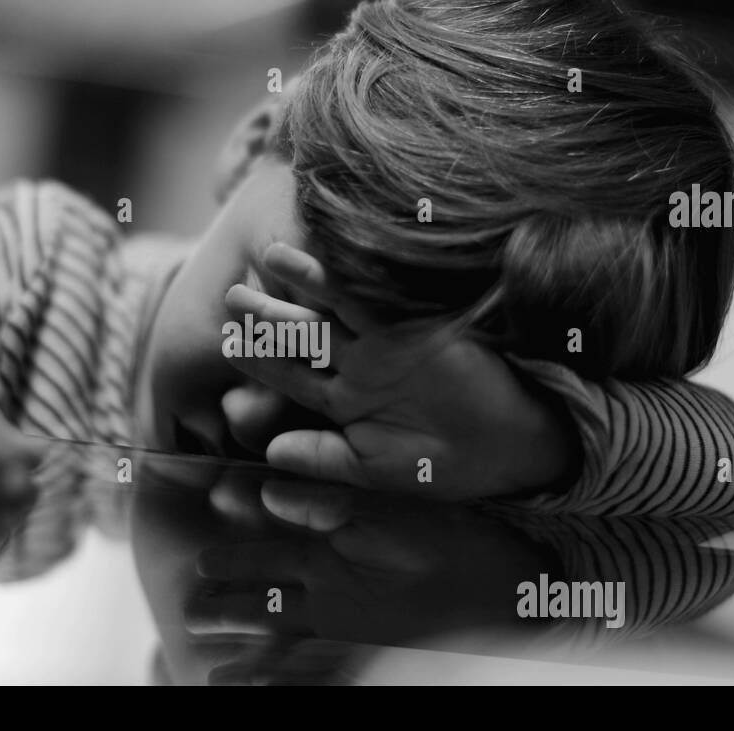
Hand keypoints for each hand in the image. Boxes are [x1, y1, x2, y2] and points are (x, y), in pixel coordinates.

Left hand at [222, 243, 579, 499]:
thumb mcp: (374, 469)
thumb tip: (270, 453)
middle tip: (228, 296)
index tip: (225, 347)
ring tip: (256, 264)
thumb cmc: (444, 467)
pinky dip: (326, 279)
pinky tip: (291, 258)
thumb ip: (322, 460)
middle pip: (301, 340)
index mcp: (346, 406)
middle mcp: (358, 371)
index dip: (258, 366)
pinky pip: (360, 300)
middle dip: (264, 321)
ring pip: (326, 314)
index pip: (292, 380)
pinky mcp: (407, 330)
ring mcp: (381, 347)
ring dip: (289, 291)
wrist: (508, 449)